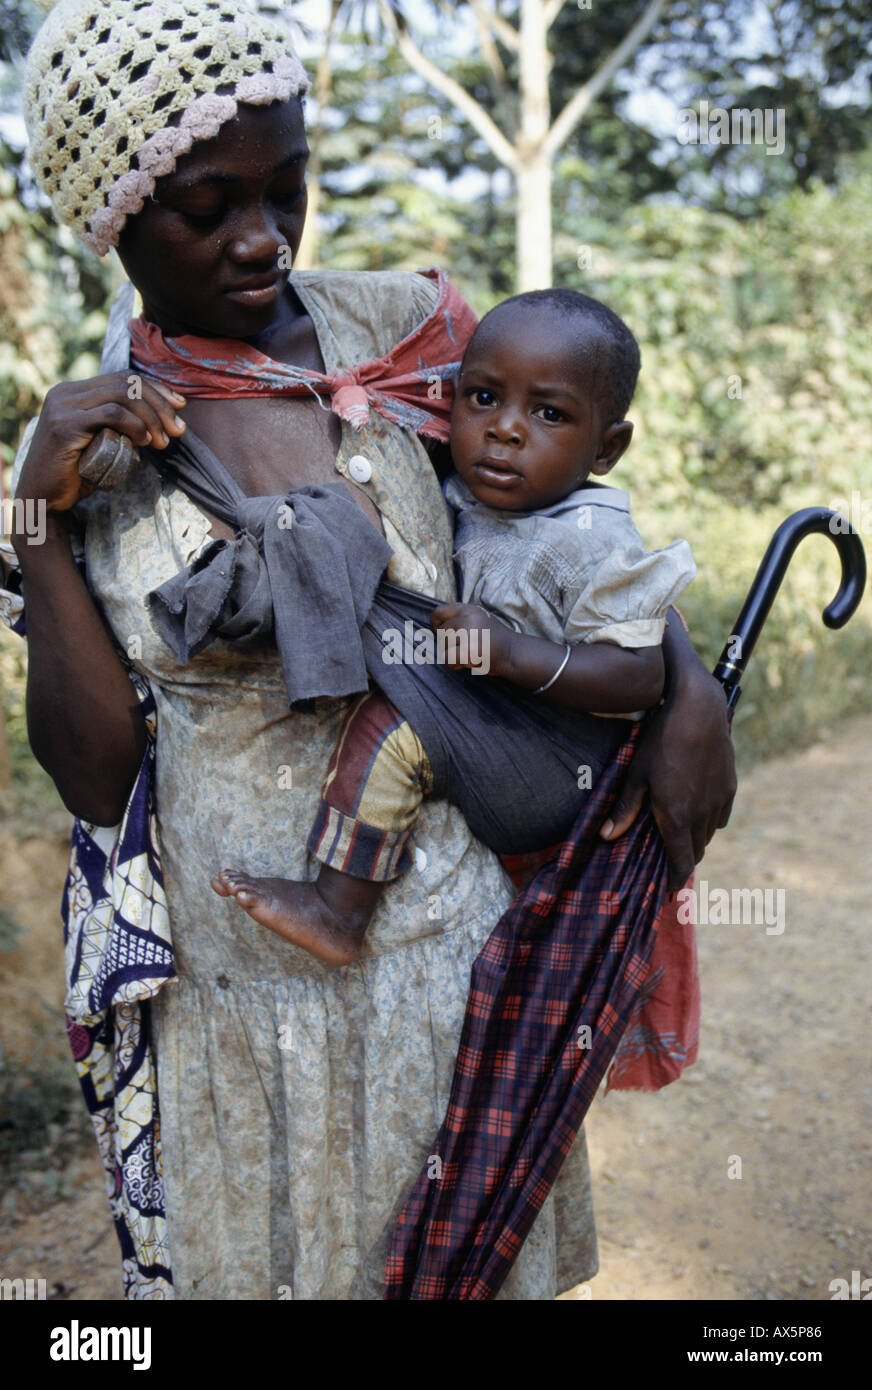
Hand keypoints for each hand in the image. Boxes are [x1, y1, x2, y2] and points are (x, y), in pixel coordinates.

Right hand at [14, 372, 186, 513]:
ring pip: (121, 395)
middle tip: (178, 430)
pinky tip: (144, 440)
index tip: (180, 407)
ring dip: (151, 417)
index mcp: (74, 392)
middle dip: (160, 404)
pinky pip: (110, 414)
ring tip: (162, 441)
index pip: (123, 377)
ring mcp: (63, 407)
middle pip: (126, 382)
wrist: (44, 499)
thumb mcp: (102, 442)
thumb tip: (163, 419)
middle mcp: (66, 393)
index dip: (156, 388)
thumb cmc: (76, 475)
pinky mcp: (65, 425)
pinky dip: (134, 424)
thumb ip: (120, 426)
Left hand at [429, 601, 510, 673]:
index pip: (439, 612)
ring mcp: (468, 632)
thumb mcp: (478, 621)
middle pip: (442, 632)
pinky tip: (465, 664)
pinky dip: (453, 664)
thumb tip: (437, 628)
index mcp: (469, 609)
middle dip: (449, 644)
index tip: (443, 633)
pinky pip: (447, 658)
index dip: (436, 624)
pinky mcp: (468, 649)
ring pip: (443, 646)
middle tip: (466, 648)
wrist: (514, 653)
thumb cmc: (495, 641)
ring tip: (470, 654)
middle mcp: (467, 617)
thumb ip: (460, 620)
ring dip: (453, 654)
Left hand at [600, 668, 736, 890]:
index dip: (674, 883)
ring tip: (679, 837)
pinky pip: (721, 816)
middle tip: (666, 863)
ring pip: (709, 835)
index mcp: (677, 817)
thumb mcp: (635, 776)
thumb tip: (606, 837)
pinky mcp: (730, 786)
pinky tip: (697, 812)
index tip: (667, 893)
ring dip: (695, 841)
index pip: (680, 864)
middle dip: (681, 861)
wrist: (699, 710)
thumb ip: (624, 810)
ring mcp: (719, 801)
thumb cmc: (660, 742)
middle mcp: (703, 815)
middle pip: (695, 852)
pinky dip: (709, 822)